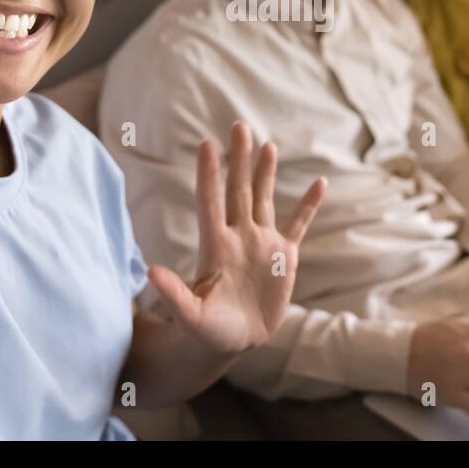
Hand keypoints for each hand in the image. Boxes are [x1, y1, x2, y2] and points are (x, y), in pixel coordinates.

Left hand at [147, 122, 325, 354]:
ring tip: (269, 145)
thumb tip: (149, 272)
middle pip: (239, 190)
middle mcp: (239, 237)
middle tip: (239, 126)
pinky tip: (319, 183)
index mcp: (216, 246)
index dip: (209, 174)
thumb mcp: (190, 316)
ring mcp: (262, 243)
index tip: (207, 144)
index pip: (211, 202)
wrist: (233, 341)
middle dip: (240, 160)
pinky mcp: (285, 256)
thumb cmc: (207, 330)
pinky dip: (308, 205)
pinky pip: (298, 225)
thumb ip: (174, 294)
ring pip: (264, 200)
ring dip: (266, 173)